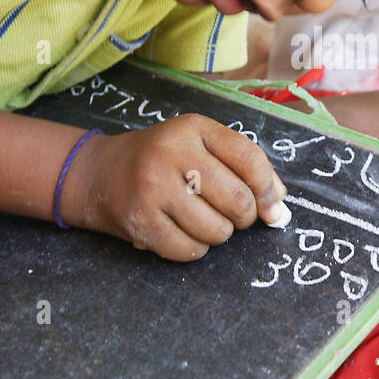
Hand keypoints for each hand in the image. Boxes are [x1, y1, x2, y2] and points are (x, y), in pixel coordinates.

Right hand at [62, 114, 287, 259]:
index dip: (269, 189)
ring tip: (203, 220)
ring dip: (219, 234)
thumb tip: (279, 208)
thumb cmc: (164, 161)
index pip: (250, 159)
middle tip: (233, 215)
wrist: (99, 173)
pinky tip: (184, 232)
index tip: (272, 207)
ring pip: (217, 230)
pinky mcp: (141, 221)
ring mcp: (154, 188)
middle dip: (244, 217)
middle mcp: (172, 153)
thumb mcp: (201, 146)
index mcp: (194, 128)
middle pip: (238, 200)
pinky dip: (196, 248)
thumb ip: (246, 168)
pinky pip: (190, 250)